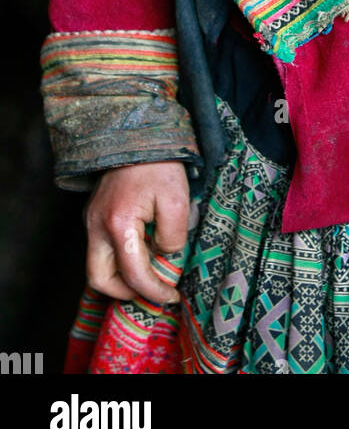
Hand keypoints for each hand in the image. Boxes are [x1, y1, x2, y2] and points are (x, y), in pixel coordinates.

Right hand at [84, 161, 190, 304]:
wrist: (139, 133)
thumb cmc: (159, 165)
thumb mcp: (177, 200)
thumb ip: (172, 236)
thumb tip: (164, 256)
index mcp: (118, 224)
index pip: (132, 274)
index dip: (153, 291)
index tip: (170, 295)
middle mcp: (96, 226)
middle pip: (99, 279)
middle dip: (126, 292)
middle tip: (152, 291)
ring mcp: (91, 219)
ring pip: (97, 265)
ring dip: (121, 277)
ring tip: (149, 274)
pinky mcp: (94, 213)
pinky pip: (101, 248)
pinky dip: (118, 259)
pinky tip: (141, 252)